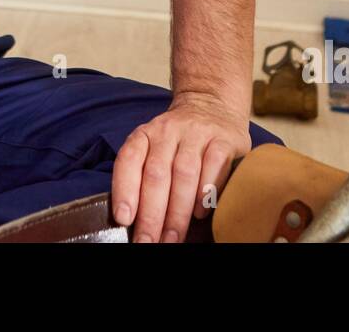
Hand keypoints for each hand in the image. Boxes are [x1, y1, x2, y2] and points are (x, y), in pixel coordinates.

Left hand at [110, 92, 252, 242]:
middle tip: (149, 242)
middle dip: (152, 214)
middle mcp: (168, 131)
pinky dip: (207, 191)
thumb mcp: (154, 148)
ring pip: (184, 173)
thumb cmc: (178, 141)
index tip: (124, 219)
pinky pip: (215, 165)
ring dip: (178, 211)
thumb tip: (134, 221)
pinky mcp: (224, 139)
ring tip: (173, 238)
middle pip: (157, 174)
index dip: (124, 190)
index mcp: (145, 135)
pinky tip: (200, 212)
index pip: (129, 160)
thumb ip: (143, 176)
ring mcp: (197, 133)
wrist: (211, 104)